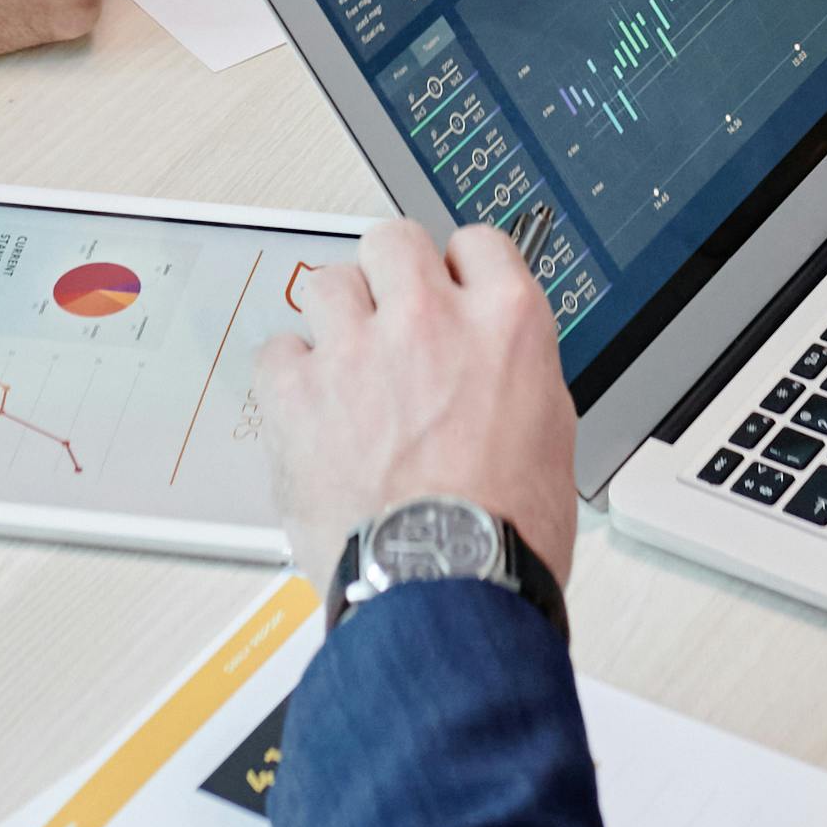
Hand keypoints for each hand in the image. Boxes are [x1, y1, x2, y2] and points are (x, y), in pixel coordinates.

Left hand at [259, 214, 582, 587]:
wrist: (448, 587)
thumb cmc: (506, 532)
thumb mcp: (550, 429)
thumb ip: (512, 370)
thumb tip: (491, 360)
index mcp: (505, 322)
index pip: (477, 242)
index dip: (459, 270)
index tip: (449, 290)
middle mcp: (430, 319)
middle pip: (393, 239)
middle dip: (390, 275)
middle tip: (390, 319)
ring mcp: (359, 351)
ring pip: (327, 281)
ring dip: (336, 319)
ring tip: (345, 367)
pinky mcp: (300, 395)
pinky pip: (276, 350)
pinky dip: (288, 376)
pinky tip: (308, 407)